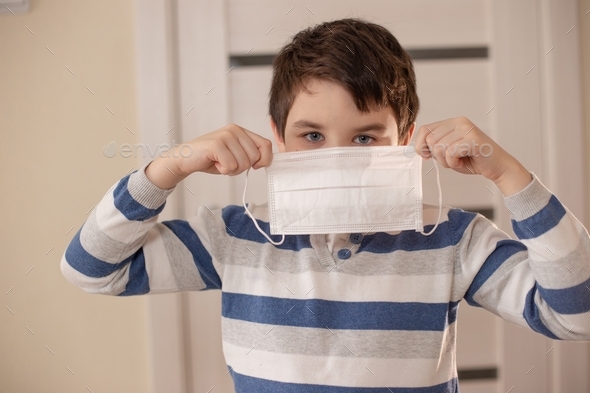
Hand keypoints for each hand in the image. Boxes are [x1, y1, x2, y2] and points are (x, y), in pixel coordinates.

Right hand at [145, 124, 272, 189]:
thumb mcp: (235, 155)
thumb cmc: (211, 158)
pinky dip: (223, 170)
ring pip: (243, 164)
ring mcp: (225, 135)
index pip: (266, 145)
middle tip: (228, 164)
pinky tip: (214, 163)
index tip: (255, 167)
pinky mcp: (217, 144)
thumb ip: (249, 154)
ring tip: (220, 163)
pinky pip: (231, 166)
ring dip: (232, 170)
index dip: (265, 160)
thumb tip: (266, 161)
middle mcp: (235, 130)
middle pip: (255, 157)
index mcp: (241, 131)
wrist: (185, 159)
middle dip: (243, 168)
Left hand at [414, 117, 531, 195]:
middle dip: (437, 156)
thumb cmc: (472, 160)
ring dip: (446, 161)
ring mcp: (467, 129)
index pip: (425, 130)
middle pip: (431, 140)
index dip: (421, 145)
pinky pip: (450, 153)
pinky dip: (454, 163)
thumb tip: (418, 148)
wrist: (497, 167)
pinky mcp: (473, 139)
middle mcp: (459, 122)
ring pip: (439, 148)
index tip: (427, 156)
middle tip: (451, 160)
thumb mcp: (448, 151)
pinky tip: (464, 162)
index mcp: (452, 122)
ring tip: (459, 160)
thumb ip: (435, 146)